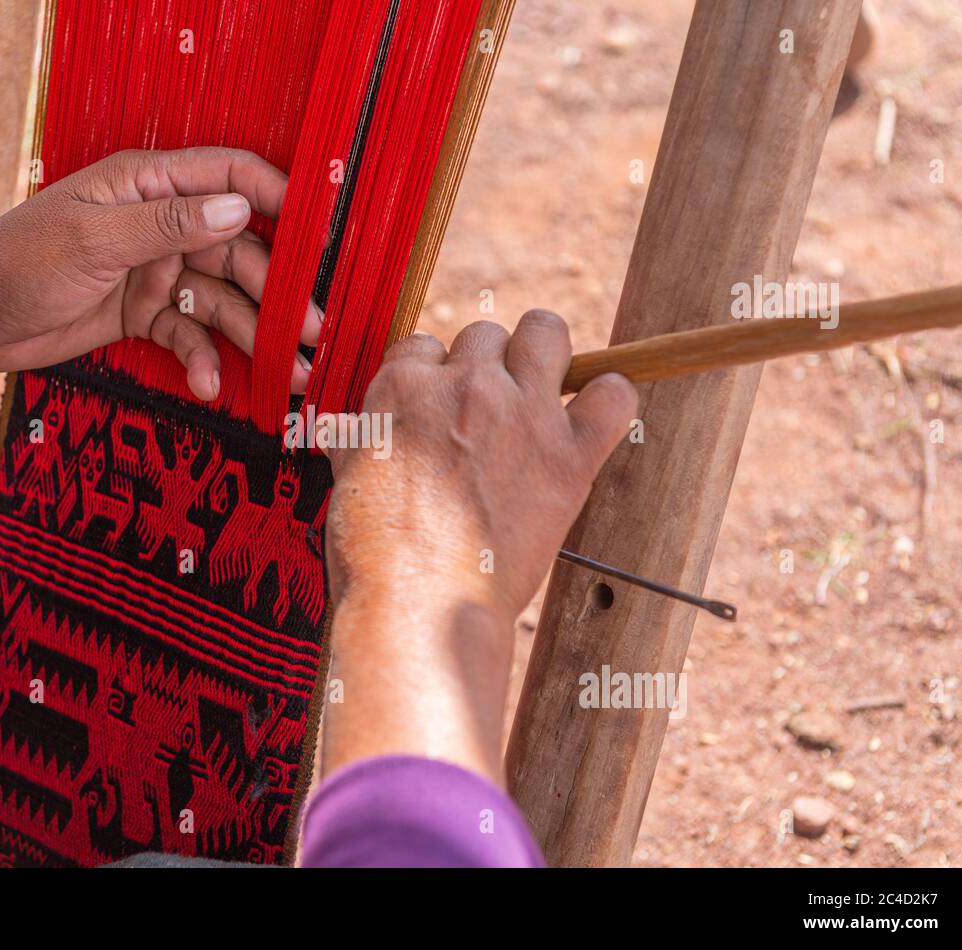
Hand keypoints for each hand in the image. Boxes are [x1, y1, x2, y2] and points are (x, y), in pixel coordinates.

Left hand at [0, 147, 320, 398]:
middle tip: (313, 329)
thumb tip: (238, 210)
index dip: (277, 198)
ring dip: (255, 335)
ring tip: (292, 371)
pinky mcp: (144, 313)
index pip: (226, 176)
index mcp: (146, 184)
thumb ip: (167, 224)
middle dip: (278, 292)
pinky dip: (201, 359)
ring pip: (221, 300)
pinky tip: (208, 384)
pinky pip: (188, 334)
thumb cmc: (19, 261)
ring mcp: (154, 270)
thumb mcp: (94, 239)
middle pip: (237, 251)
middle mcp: (159, 224)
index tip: (318, 232)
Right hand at [320, 312, 636, 783]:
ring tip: (538, 393)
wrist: (419, 604)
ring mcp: (521, 414)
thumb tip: (350, 433)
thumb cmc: (374, 552)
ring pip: (546, 333)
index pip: (423, 345)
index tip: (437, 409)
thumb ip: (360, 440)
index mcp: (403, 388)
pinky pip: (613, 396)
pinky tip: (594, 417)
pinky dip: (610, 400)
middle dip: (485, 365)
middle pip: (485, 335)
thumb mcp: (348, 478)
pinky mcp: (567, 456)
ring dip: (543, 355)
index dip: (432, 376)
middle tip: (485, 412)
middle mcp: (464, 386)